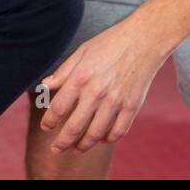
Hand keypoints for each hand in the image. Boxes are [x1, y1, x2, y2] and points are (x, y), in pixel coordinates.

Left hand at [37, 12, 172, 154]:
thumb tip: (45, 87)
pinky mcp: (132, 107)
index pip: (58, 108)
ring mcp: (116, 101)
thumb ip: (63, 72)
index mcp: (81, 77)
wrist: (143, 40)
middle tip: (56, 149)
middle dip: (62, 142)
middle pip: (74, 127)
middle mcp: (96, 92)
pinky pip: (118, 132)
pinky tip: (101, 139)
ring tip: (76, 149)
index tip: (45, 127)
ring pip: (95, 134)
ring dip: (83, 145)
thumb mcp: (82, 52)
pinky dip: (108, 139)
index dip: (49, 121)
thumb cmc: (110, 43)